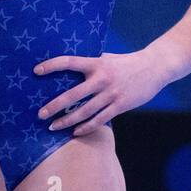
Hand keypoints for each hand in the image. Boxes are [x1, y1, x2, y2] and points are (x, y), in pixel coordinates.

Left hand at [33, 49, 168, 136]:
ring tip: (53, 127)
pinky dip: (86, 127)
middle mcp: (102, 78)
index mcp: (97, 63)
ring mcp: (111, 93)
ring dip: (67, 121)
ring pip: (85, 111)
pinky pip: (100, 119)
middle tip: (40, 114)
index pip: (69, 62)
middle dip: (55, 106)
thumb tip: (69, 67)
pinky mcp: (121, 105)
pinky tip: (75, 132)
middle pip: (73, 94)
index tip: (36, 71)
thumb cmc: (127, 62)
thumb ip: (91, 62)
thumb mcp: (108, 58)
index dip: (52, 65)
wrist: (155, 67)